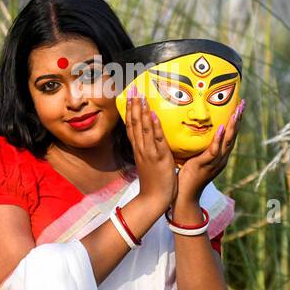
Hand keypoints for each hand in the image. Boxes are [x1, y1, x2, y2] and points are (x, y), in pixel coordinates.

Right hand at [124, 85, 176, 211]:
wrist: (153, 199)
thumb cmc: (154, 182)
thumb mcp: (149, 163)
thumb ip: (149, 151)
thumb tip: (151, 142)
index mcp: (139, 150)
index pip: (132, 127)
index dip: (130, 111)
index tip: (130, 97)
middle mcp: (141, 149)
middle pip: (134, 124)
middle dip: (133, 106)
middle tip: (133, 90)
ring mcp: (149, 152)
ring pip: (143, 129)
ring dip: (141, 112)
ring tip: (141, 97)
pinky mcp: (159, 157)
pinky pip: (156, 139)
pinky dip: (154, 126)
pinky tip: (152, 115)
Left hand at [175, 99, 243, 206]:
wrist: (185, 195)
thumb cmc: (187, 175)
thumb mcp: (195, 156)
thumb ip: (198, 145)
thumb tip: (193, 129)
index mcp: (220, 155)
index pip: (230, 135)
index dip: (235, 121)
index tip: (239, 106)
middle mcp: (221, 158)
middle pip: (233, 136)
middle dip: (238, 119)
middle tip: (243, 103)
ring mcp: (215, 162)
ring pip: (227, 142)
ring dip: (232, 126)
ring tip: (236, 112)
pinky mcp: (205, 165)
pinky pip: (214, 151)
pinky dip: (218, 139)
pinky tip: (221, 128)